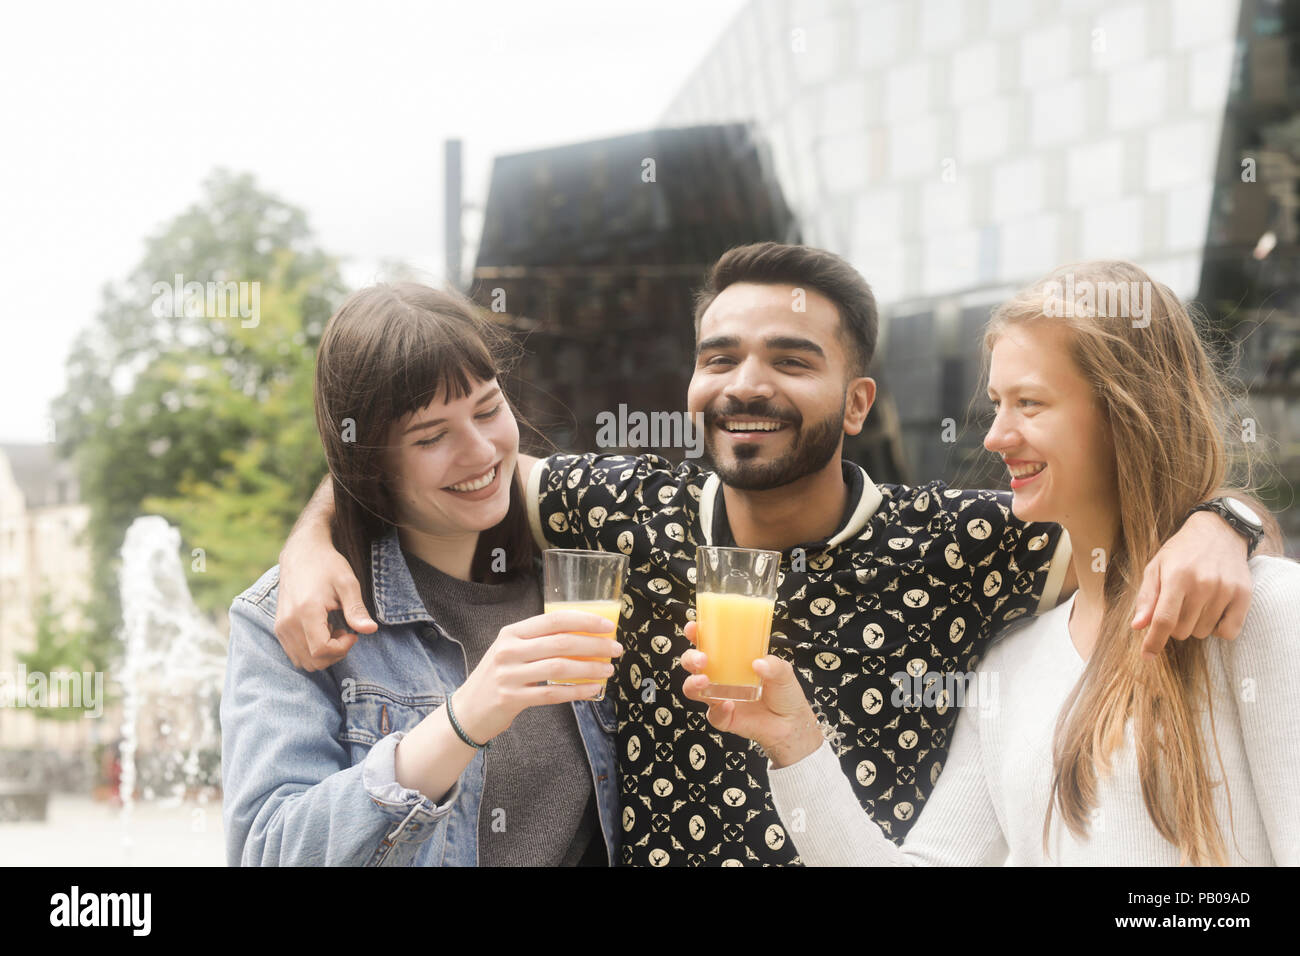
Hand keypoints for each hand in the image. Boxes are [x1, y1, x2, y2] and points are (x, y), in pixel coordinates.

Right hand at [274, 527, 376, 670]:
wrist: (301, 553)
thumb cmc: (327, 566)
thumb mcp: (348, 583)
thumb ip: (357, 610)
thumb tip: (371, 630)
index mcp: (306, 611)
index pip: (321, 650)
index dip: (341, 649)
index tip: (352, 634)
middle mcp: (288, 622)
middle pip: (313, 661)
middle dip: (335, 654)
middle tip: (346, 633)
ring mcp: (280, 627)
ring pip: (303, 661)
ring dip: (323, 654)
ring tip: (333, 631)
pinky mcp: (279, 628)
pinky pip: (295, 654)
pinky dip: (311, 651)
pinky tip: (322, 631)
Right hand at [452, 611, 622, 742]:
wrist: (468, 709)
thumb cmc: (498, 676)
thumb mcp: (512, 651)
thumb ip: (540, 642)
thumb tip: (584, 637)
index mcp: (512, 632)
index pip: (554, 620)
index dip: (584, 621)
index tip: (608, 626)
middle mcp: (509, 650)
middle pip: (561, 643)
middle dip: (594, 645)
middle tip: (615, 649)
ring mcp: (509, 675)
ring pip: (560, 668)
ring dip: (589, 668)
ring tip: (608, 670)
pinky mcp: (512, 699)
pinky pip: (553, 694)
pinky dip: (577, 691)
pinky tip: (593, 690)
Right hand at [679, 621, 822, 767]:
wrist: (792, 723)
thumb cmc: (784, 692)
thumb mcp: (784, 672)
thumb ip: (774, 665)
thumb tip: (758, 663)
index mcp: (731, 660)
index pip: (708, 644)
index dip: (696, 634)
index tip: (693, 627)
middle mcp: (721, 677)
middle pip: (693, 665)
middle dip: (691, 658)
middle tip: (702, 658)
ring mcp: (720, 698)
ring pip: (693, 690)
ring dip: (693, 683)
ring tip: (704, 680)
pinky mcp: (725, 718)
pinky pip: (714, 715)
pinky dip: (719, 710)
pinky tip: (729, 705)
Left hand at [1132, 510, 1253, 658]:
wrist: (1218, 532)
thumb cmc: (1181, 552)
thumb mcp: (1156, 567)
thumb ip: (1147, 597)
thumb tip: (1137, 626)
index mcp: (1177, 577)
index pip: (1164, 620)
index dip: (1153, 642)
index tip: (1147, 656)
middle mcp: (1203, 584)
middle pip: (1182, 630)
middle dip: (1174, 626)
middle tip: (1177, 607)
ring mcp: (1226, 590)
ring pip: (1203, 632)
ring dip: (1195, 625)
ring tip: (1196, 603)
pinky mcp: (1244, 595)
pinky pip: (1229, 632)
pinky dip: (1219, 629)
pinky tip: (1213, 613)